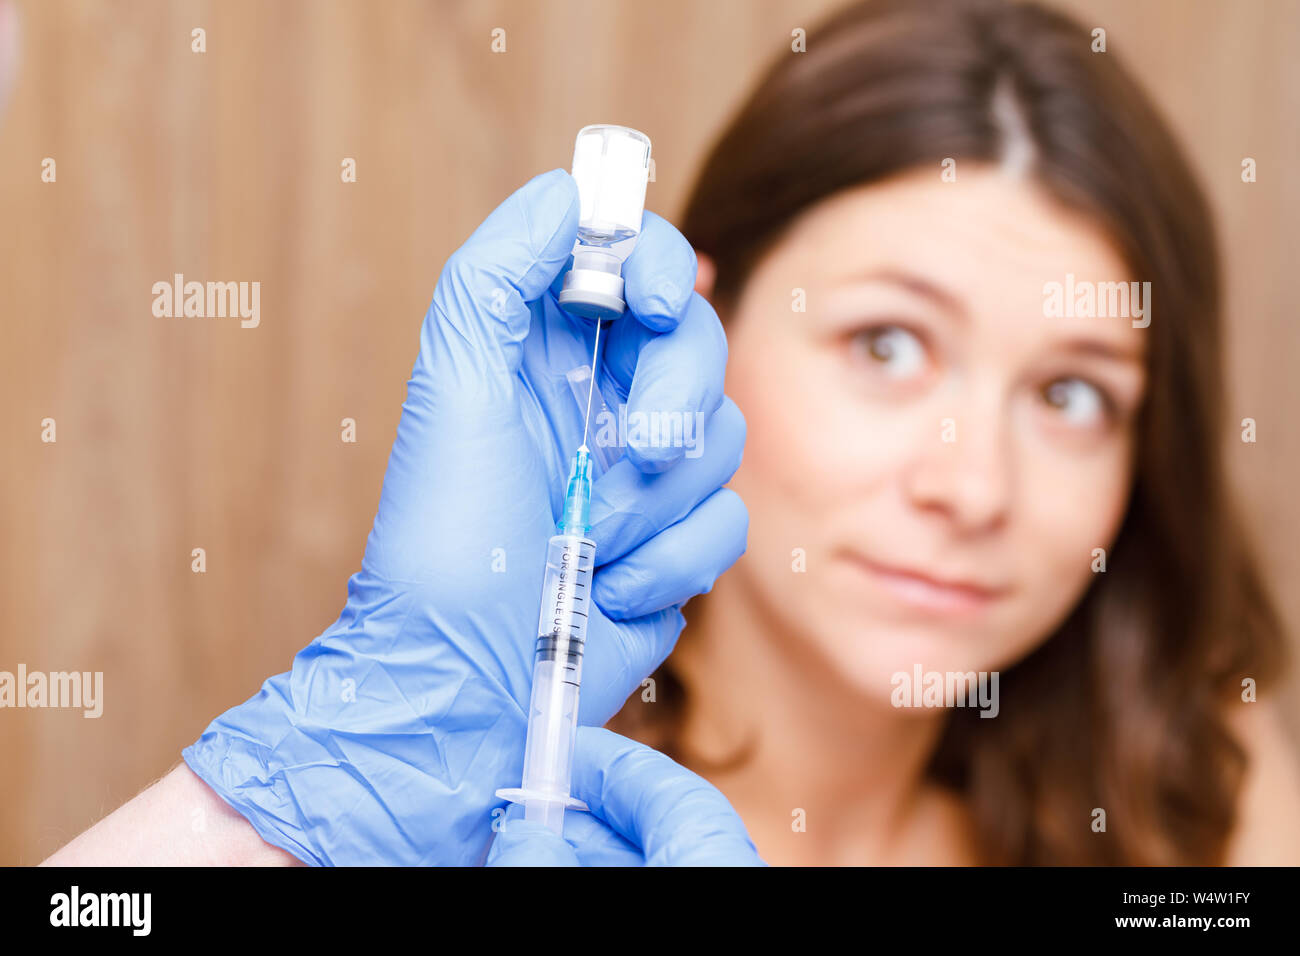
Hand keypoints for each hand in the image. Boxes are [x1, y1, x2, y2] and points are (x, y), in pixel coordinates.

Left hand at [181, 169, 746, 865]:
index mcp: (548, 352)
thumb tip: (569, 197)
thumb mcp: (452, 391)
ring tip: (591, 538)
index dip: (660, 267)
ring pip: (725, 437)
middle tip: (628, 451)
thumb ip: (497, 277)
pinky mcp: (678, 542)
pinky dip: (675, 558)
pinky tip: (615, 586)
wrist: (470, 682)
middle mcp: (604, 401)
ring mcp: (646, 475)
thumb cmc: (448, 543)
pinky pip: (730, 522)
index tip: (652, 302)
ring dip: (658, 497)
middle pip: (700, 346)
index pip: (635, 266)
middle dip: (672, 399)